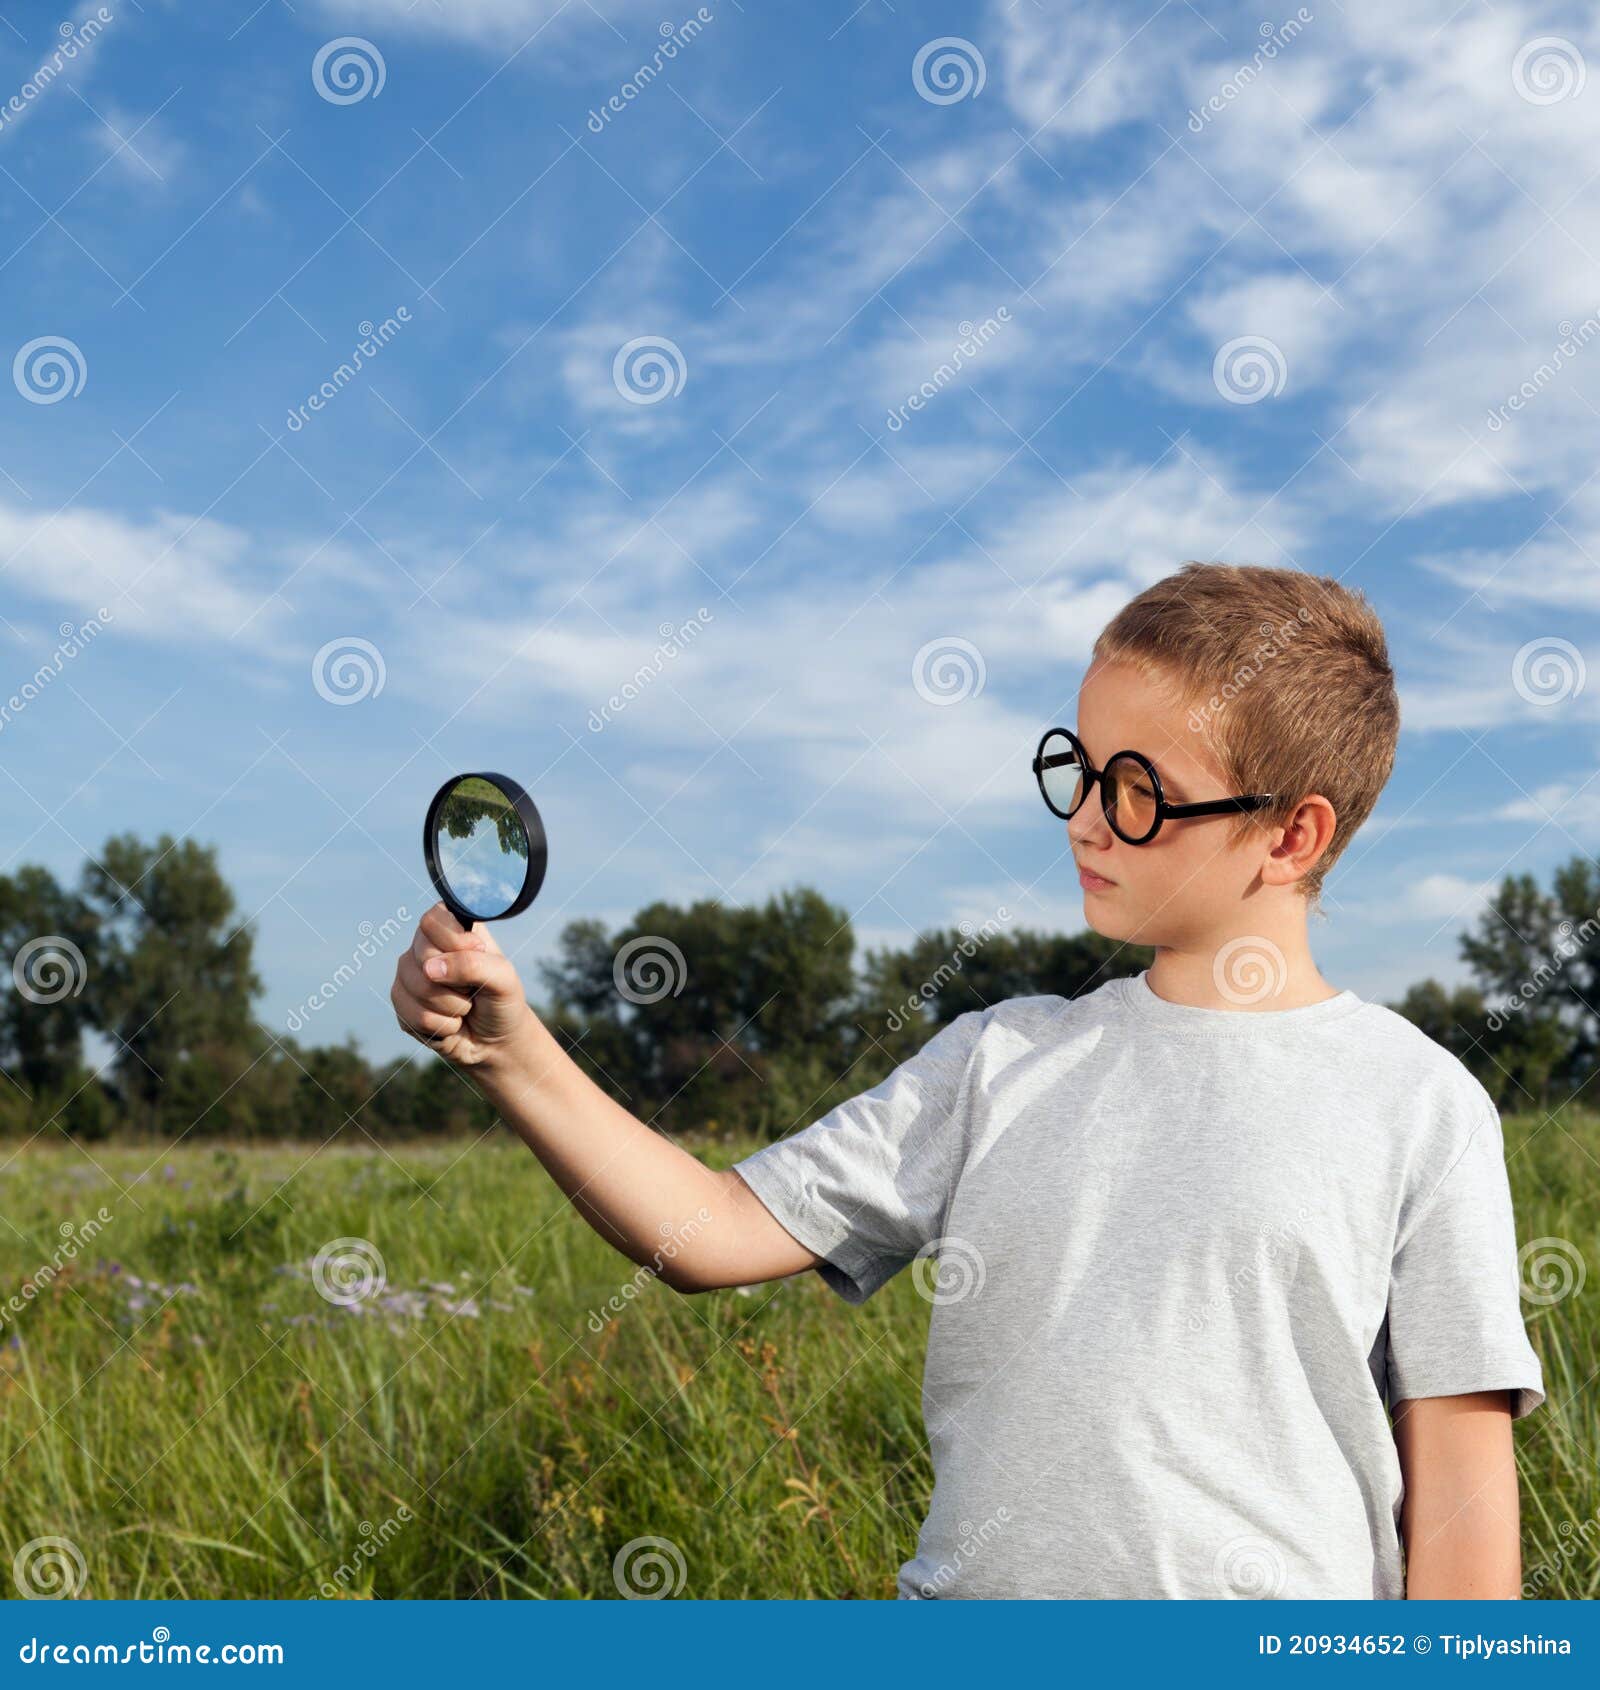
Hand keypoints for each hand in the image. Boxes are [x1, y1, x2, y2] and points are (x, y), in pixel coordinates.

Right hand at [391, 902, 531, 1067]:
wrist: (496, 1039)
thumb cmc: (501, 999)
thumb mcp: (503, 977)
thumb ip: (473, 964)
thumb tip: (431, 969)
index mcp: (450, 929)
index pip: (432, 920)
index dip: (454, 941)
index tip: (478, 951)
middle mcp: (424, 948)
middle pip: (424, 957)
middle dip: (458, 982)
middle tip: (472, 988)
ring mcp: (408, 976)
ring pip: (420, 989)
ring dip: (453, 1007)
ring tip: (464, 1007)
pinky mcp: (401, 1006)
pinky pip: (414, 1017)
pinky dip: (442, 1026)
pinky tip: (450, 1023)